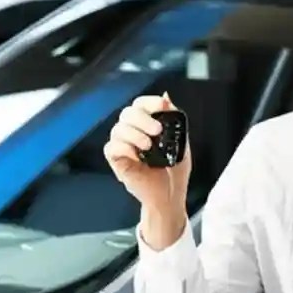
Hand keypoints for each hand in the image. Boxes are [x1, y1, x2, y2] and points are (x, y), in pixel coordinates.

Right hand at [104, 92, 192, 232]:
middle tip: (157, 131)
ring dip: (134, 133)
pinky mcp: (117, 161)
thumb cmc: (174, 172)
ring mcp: (124, 147)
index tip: (162, 106)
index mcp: (147, 125)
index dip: (149, 102)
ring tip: (148, 146)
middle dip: (142, 118)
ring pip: (118, 129)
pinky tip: (137, 155)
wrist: (170, 196)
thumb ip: (174, 120)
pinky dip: (124, 147)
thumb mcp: (181, 142)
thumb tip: (166, 96)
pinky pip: (111, 147)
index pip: (140, 105)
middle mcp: (132, 133)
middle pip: (127, 113)